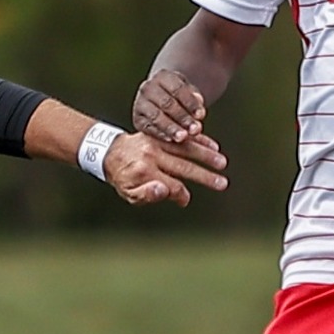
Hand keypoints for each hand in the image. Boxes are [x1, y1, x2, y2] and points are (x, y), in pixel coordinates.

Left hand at [104, 133, 227, 206]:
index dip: (180, 194)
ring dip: (206, 156)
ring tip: (222, 162)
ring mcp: (156, 143)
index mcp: (144, 173)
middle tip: (222, 183)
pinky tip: (213, 145)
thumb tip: (165, 192)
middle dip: (205, 176)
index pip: (170, 186)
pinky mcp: (159, 134)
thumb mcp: (128, 192)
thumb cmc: (122, 177)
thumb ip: (146, 194)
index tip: (186, 199)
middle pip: (183, 167)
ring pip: (186, 149)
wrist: (110, 152)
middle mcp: (152, 156)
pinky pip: (182, 137)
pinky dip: (199, 140)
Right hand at [132, 68, 207, 143]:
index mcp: (163, 76)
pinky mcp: (137, 119)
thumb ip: (195, 100)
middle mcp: (148, 88)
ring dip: (171, 128)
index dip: (190, 103)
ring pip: (156, 116)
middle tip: (195, 130)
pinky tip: (170, 140)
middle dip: (182, 118)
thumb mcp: (189, 93)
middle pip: (167, 103)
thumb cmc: (179, 97)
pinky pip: (148, 128)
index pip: (177, 89)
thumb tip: (199, 109)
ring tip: (183, 137)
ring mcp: (140, 103)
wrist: (159, 100)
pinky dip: (160, 134)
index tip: (201, 116)